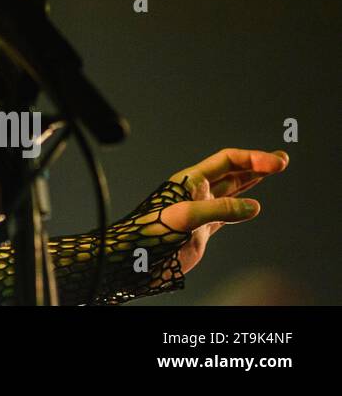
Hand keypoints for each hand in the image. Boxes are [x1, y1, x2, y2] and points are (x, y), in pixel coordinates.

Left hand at [142, 148, 289, 274]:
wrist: (136, 257)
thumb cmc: (152, 232)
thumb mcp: (185, 216)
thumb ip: (219, 210)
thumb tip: (254, 207)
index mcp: (190, 180)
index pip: (227, 161)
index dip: (253, 159)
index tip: (277, 163)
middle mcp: (196, 191)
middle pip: (232, 171)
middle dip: (257, 164)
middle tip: (282, 160)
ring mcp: (200, 209)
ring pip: (233, 189)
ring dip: (253, 180)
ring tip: (272, 170)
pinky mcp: (202, 228)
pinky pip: (228, 211)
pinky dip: (243, 205)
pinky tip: (253, 206)